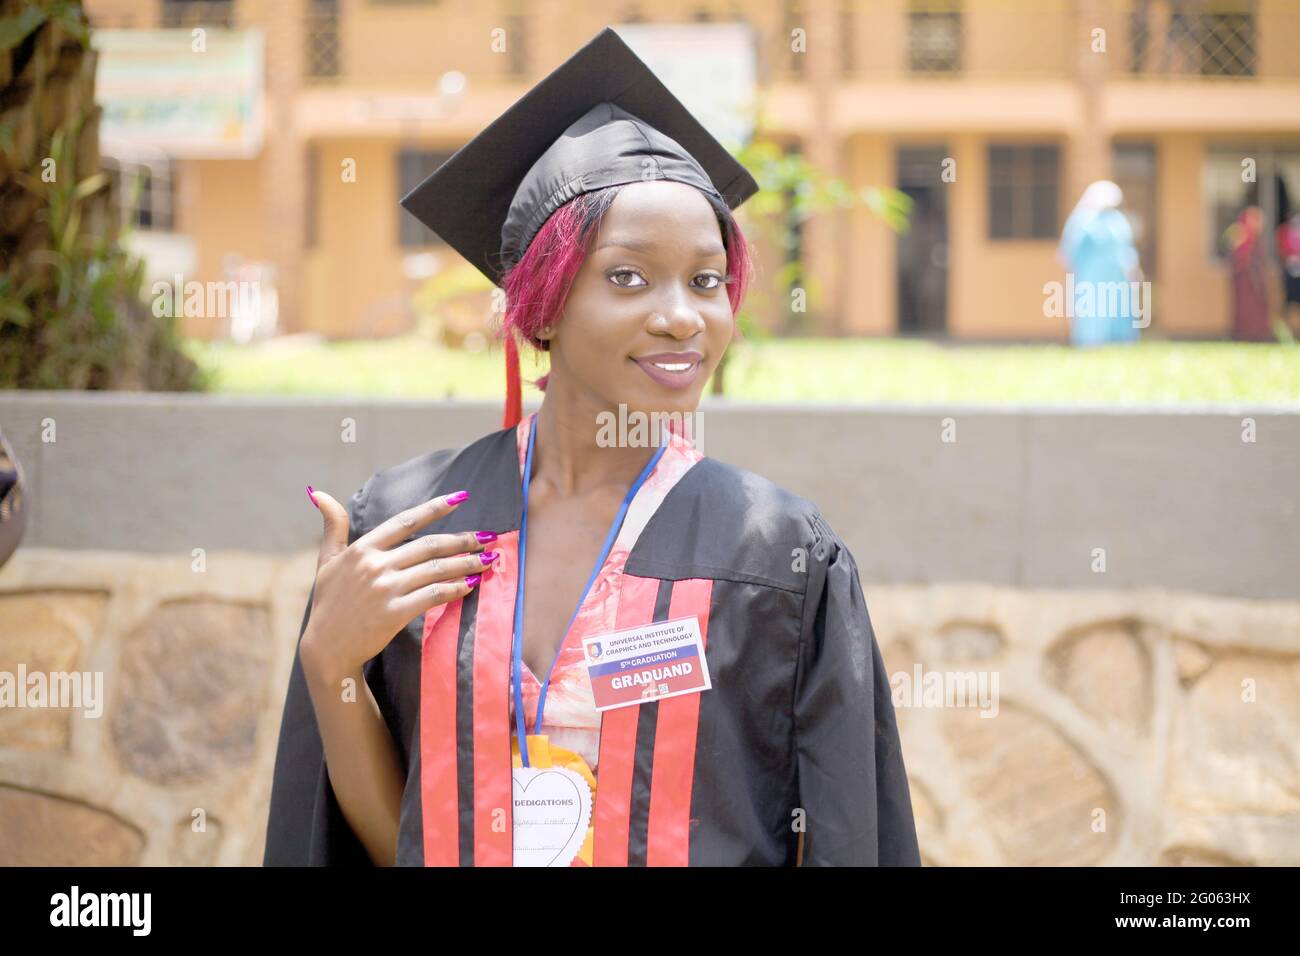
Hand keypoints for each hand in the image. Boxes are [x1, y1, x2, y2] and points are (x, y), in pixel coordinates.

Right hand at [300, 488, 497, 679]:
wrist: (326, 649)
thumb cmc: (328, 604)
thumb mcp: (326, 561)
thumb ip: (332, 527)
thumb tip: (320, 493)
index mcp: (362, 548)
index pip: (406, 521)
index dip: (436, 508)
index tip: (462, 497)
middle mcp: (375, 565)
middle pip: (430, 545)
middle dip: (463, 539)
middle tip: (489, 536)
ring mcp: (386, 589)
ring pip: (436, 569)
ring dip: (467, 562)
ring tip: (489, 559)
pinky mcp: (395, 613)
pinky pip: (434, 595)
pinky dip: (456, 588)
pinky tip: (472, 583)